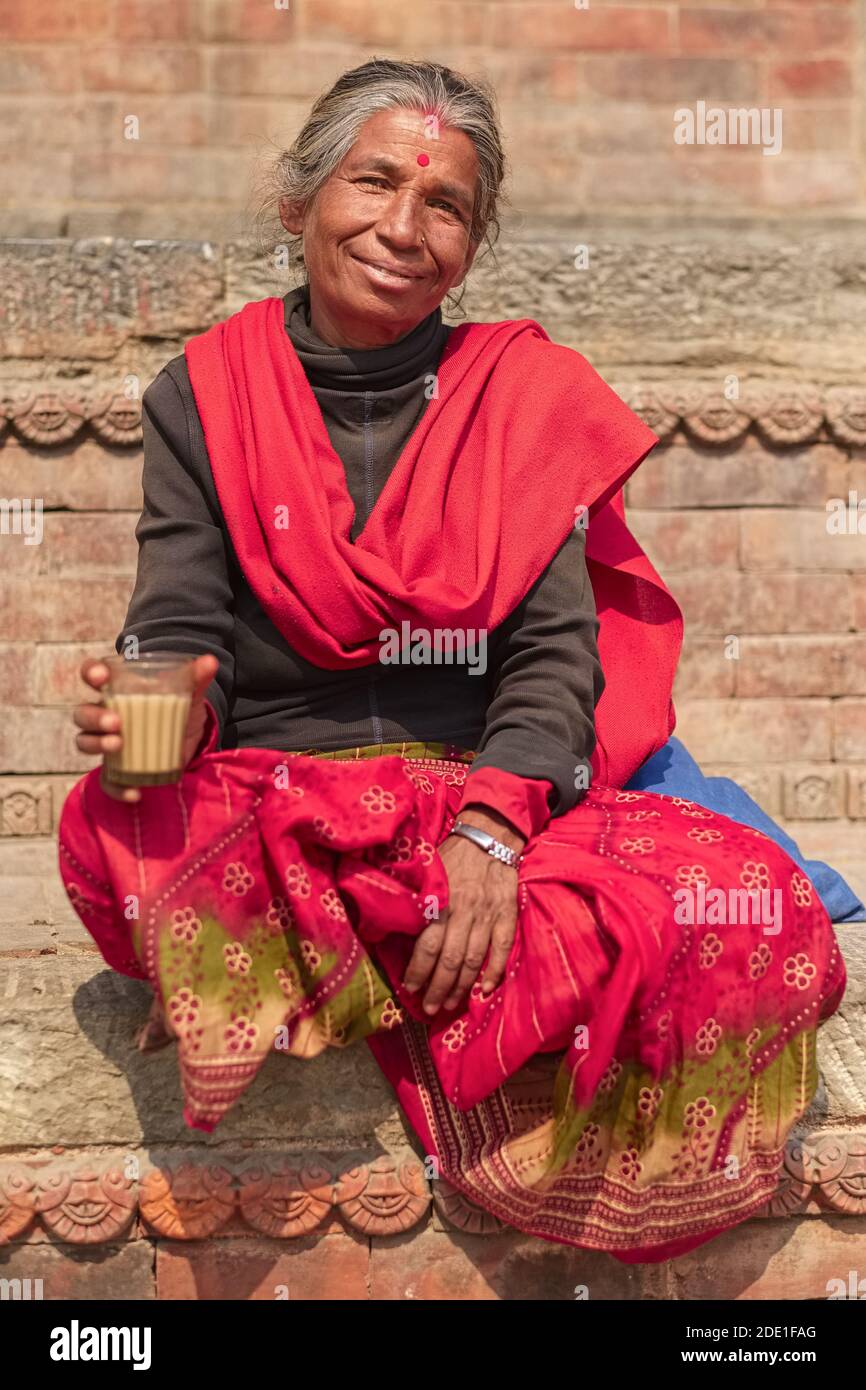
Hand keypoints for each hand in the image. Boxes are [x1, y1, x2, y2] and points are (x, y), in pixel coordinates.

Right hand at [73, 653, 219, 802]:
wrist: (187, 735)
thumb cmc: (178, 705)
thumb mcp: (188, 692)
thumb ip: (196, 677)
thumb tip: (211, 661)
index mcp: (117, 688)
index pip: (92, 674)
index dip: (90, 672)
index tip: (101, 677)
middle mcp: (105, 714)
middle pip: (83, 713)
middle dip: (94, 717)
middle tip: (116, 723)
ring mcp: (108, 742)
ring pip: (85, 742)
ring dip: (97, 744)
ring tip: (119, 746)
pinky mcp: (118, 768)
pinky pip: (107, 780)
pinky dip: (117, 788)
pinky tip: (135, 793)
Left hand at [401, 804, 525, 1015]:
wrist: (489, 835)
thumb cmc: (452, 856)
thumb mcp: (428, 875)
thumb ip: (417, 902)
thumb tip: (390, 927)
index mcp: (440, 903)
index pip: (427, 947)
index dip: (418, 972)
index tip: (410, 989)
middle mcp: (464, 912)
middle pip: (450, 961)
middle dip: (437, 989)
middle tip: (428, 1009)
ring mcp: (488, 915)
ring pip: (474, 960)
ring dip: (461, 987)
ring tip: (449, 1004)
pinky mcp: (507, 915)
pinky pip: (502, 949)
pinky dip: (495, 972)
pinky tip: (485, 990)